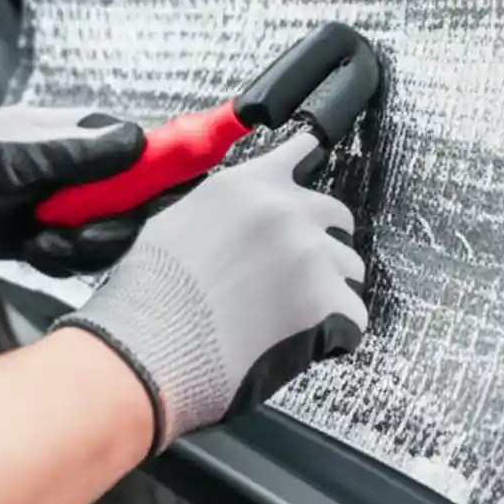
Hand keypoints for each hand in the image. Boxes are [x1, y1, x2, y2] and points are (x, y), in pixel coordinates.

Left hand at [0, 106, 170, 276]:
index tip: (167, 198)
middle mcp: (99, 173)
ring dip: (79, 249)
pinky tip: (31, 247)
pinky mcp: (67, 235)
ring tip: (38, 240)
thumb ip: (79, 154)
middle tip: (70, 232)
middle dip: (109, 229)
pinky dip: (60, 261)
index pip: (157, 153)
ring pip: (116, 239)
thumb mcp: (19, 157)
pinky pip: (87, 259)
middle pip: (144, 209)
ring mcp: (83, 206)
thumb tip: (137, 142)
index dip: (175, 175)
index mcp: (95, 139)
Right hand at [55, 133, 367, 453]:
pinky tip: (302, 343)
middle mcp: (285, 210)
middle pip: (337, 216)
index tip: (318, 166)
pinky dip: (336, 333)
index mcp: (247, 186)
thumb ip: (221, 212)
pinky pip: (354, 315)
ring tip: (287, 317)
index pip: (298, 155)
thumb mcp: (173, 224)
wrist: (148, 348)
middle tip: (293, 277)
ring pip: (350, 268)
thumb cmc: (151, 298)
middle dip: (322, 244)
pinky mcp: (327, 300)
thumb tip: (235, 221)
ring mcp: (311, 253)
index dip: (308, 169)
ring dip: (330, 291)